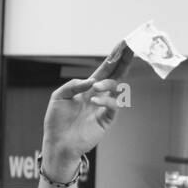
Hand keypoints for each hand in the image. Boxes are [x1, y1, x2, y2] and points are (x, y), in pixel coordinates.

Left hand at [40, 55, 126, 169]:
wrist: (58, 143)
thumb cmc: (56, 122)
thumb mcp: (59, 97)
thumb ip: (73, 85)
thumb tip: (91, 81)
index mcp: (88, 88)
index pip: (105, 69)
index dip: (114, 57)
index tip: (124, 43)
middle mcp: (98, 95)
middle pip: (117, 74)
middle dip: (124, 61)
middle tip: (132, 47)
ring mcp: (104, 107)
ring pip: (116, 88)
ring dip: (108, 83)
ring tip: (96, 87)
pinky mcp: (106, 120)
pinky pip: (113, 105)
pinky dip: (105, 99)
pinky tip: (94, 98)